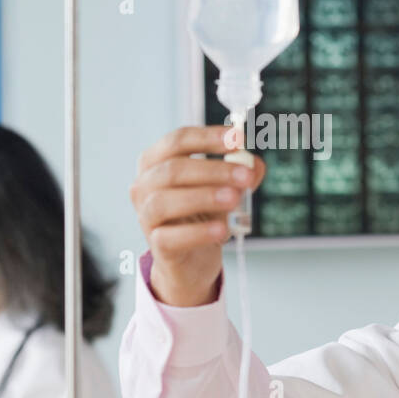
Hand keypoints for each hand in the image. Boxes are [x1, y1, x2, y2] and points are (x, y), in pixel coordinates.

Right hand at [129, 124, 265, 305]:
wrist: (193, 260)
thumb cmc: (203, 215)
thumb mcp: (224, 188)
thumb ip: (241, 174)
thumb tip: (254, 165)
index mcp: (157, 162)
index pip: (178, 141)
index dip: (208, 137)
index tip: (238, 138)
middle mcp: (144, 185)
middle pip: (174, 169)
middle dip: (214, 170)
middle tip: (245, 176)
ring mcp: (146, 216)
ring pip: (166, 201)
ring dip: (204, 197)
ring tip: (234, 199)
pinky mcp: (156, 246)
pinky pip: (171, 237)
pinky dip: (198, 232)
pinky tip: (221, 229)